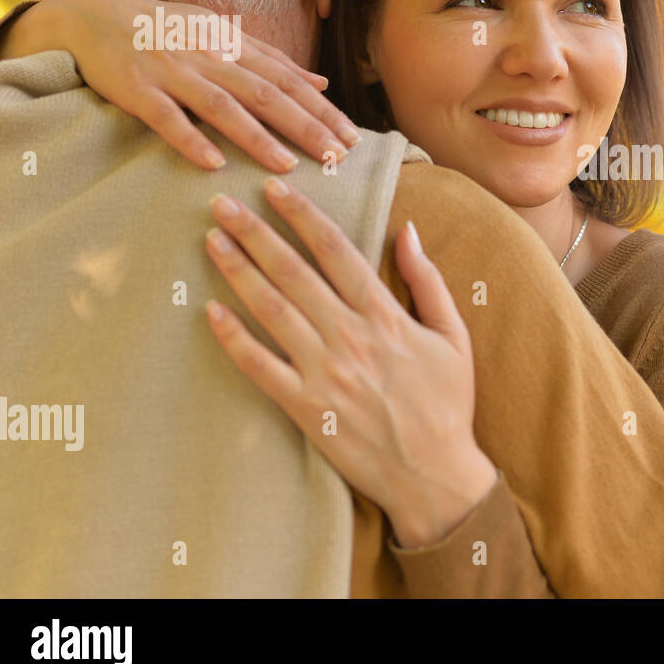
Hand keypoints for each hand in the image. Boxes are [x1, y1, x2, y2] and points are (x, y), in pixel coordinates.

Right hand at [0, 0, 361, 171]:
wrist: (93, 15)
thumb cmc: (166, 31)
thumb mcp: (222, 35)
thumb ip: (271, 60)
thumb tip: (320, 83)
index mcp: (231, 46)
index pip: (287, 81)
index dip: (321, 110)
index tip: (351, 137)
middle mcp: (208, 58)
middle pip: (264, 94)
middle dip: (304, 126)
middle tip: (336, 157)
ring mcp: (172, 72)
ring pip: (222, 106)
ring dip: (256, 137)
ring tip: (287, 166)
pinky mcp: (137, 89)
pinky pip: (166, 117)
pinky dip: (189, 139)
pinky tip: (213, 164)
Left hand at [201, 178, 497, 546]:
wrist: (434, 474)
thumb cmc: (448, 403)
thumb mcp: (453, 335)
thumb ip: (428, 280)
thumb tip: (408, 229)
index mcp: (385, 316)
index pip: (336, 251)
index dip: (304, 215)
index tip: (276, 189)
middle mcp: (350, 337)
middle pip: (294, 272)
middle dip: (256, 233)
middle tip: (222, 204)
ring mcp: (324, 373)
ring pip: (271, 310)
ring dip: (238, 271)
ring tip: (212, 241)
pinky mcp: (304, 407)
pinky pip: (260, 367)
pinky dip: (233, 338)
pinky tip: (210, 310)